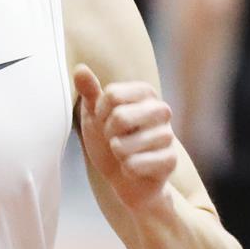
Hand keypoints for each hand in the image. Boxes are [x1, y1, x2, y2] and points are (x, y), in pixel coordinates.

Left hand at [75, 65, 178, 211]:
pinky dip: (126, 170)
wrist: (126, 180)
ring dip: (116, 154)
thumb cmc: (110, 142)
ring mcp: (168, 135)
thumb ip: (90, 92)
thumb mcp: (95, 116)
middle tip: (114, 139)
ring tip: (125, 154)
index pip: (112, 95)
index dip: (99, 113)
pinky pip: (133, 165)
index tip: (105, 121)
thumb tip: (79, 68)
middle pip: (119, 116)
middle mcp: (162, 110)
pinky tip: (134, 169)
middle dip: (107, 134)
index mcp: (145, 93)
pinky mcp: (170, 161)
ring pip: (122, 145)